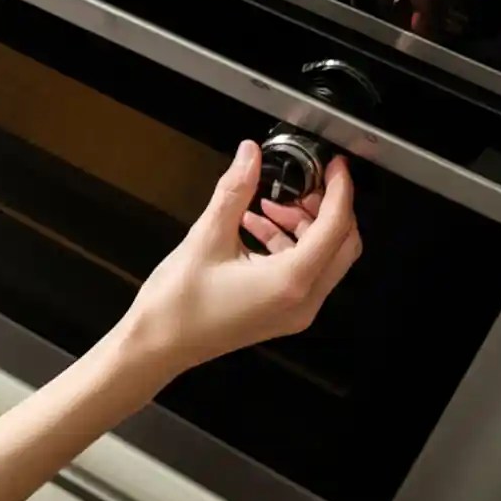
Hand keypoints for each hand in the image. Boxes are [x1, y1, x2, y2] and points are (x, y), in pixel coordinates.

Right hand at [117, 140, 360, 375]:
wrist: (158, 345)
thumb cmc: (178, 304)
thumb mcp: (206, 237)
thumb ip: (235, 191)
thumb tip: (250, 155)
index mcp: (290, 281)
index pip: (335, 227)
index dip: (339, 190)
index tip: (334, 166)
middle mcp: (302, 301)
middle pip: (342, 245)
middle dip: (328, 208)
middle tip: (307, 181)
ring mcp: (294, 311)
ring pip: (324, 258)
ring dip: (306, 226)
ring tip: (272, 202)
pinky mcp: (281, 313)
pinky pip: (303, 272)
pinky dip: (290, 245)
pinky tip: (257, 225)